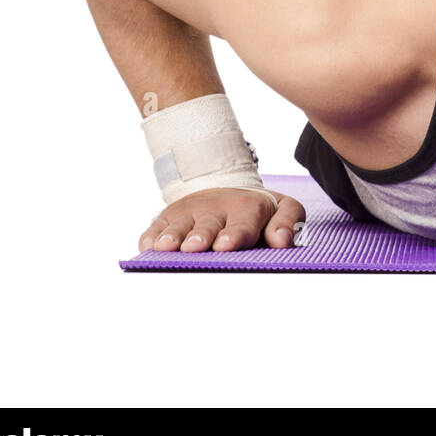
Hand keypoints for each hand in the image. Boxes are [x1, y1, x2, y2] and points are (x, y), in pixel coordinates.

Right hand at [138, 188, 305, 252]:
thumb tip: (282, 241)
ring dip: (173, 237)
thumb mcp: (283, 207)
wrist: (229, 188)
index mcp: (247, 208)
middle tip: (195, 248)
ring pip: (180, 225)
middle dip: (201, 237)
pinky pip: (156, 226)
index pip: (242, 224)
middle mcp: (216, 208)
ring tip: (165, 248)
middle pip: (207, 226)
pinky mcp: (170, 216)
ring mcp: (191, 211)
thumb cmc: (258, 210)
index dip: (234, 235)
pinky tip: (147, 247)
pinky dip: (151, 236)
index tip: (225, 246)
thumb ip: (288, 222)